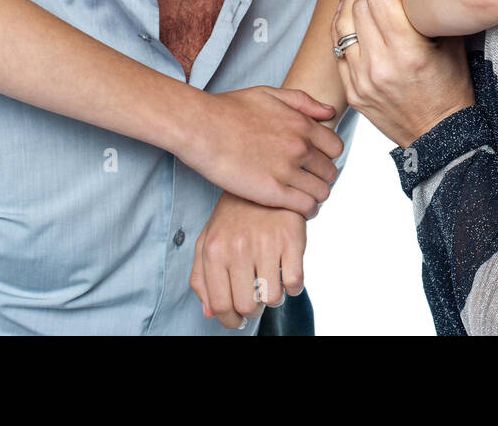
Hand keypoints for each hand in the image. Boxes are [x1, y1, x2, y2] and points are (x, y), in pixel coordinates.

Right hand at [179, 86, 344, 218]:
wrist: (201, 127)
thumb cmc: (229, 109)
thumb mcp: (269, 94)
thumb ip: (303, 102)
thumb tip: (330, 112)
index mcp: (302, 124)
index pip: (336, 147)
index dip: (328, 156)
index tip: (317, 161)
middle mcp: (300, 147)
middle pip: (331, 171)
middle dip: (322, 177)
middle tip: (309, 181)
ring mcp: (288, 170)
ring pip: (322, 191)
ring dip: (316, 195)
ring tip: (304, 196)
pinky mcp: (272, 192)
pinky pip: (306, 207)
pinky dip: (307, 210)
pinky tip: (299, 209)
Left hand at [190, 192, 305, 329]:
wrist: (263, 176)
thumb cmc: (234, 216)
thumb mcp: (208, 241)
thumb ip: (202, 278)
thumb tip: (210, 313)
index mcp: (214, 251)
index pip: (220, 305)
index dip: (230, 320)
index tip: (238, 320)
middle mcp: (238, 248)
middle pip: (247, 305)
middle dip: (252, 309)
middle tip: (256, 296)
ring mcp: (266, 242)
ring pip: (272, 298)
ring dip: (274, 297)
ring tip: (272, 281)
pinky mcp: (292, 237)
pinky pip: (295, 282)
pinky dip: (293, 287)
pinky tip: (287, 273)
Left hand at [331, 0, 474, 147]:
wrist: (439, 135)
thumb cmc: (451, 91)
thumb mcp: (453, 47)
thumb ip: (431, 14)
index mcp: (408, 53)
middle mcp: (380, 66)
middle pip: (358, 6)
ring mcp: (361, 80)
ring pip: (340, 25)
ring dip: (352, 6)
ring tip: (366, 2)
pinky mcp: (352, 91)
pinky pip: (337, 49)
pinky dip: (343, 30)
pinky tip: (355, 23)